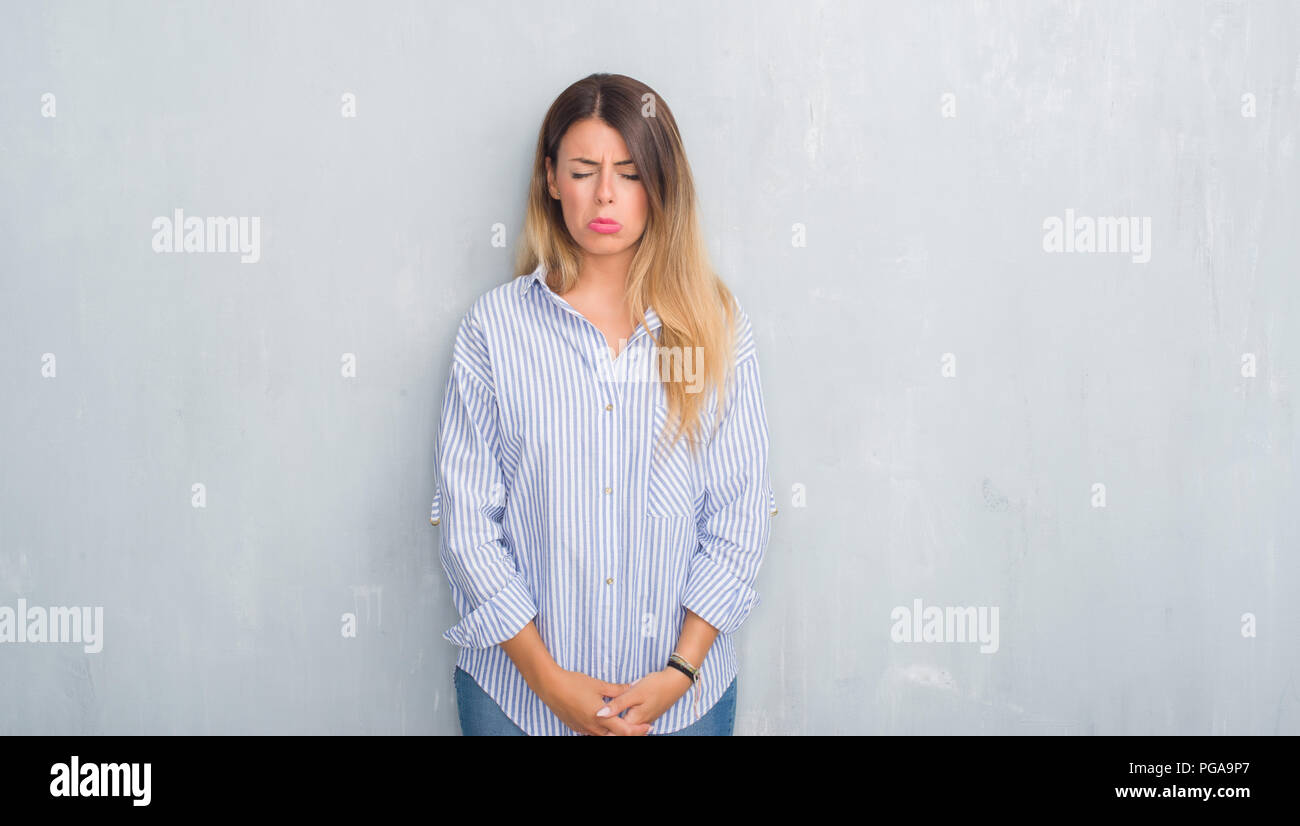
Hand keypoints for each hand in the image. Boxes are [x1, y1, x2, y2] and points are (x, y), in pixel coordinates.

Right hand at [537, 667, 651, 735]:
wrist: (550, 686)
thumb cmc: (574, 683)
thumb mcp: (599, 685)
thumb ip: (617, 690)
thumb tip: (632, 688)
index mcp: (601, 718)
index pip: (625, 731)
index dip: (638, 730)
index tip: (649, 726)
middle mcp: (592, 728)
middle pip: (615, 737)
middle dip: (628, 733)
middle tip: (639, 726)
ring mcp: (583, 729)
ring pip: (603, 736)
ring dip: (614, 732)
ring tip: (623, 723)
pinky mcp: (575, 727)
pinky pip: (592, 733)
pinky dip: (602, 730)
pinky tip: (605, 722)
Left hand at [595, 668, 692, 732]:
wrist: (676, 682)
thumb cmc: (656, 685)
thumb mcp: (634, 692)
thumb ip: (617, 704)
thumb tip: (600, 714)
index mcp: (635, 720)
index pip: (615, 731)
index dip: (603, 728)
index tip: (590, 721)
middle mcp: (640, 724)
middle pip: (621, 733)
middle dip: (608, 728)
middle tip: (593, 722)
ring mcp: (645, 720)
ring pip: (627, 729)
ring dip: (615, 726)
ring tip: (602, 719)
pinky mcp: (647, 715)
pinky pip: (633, 724)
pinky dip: (624, 721)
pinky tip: (616, 714)